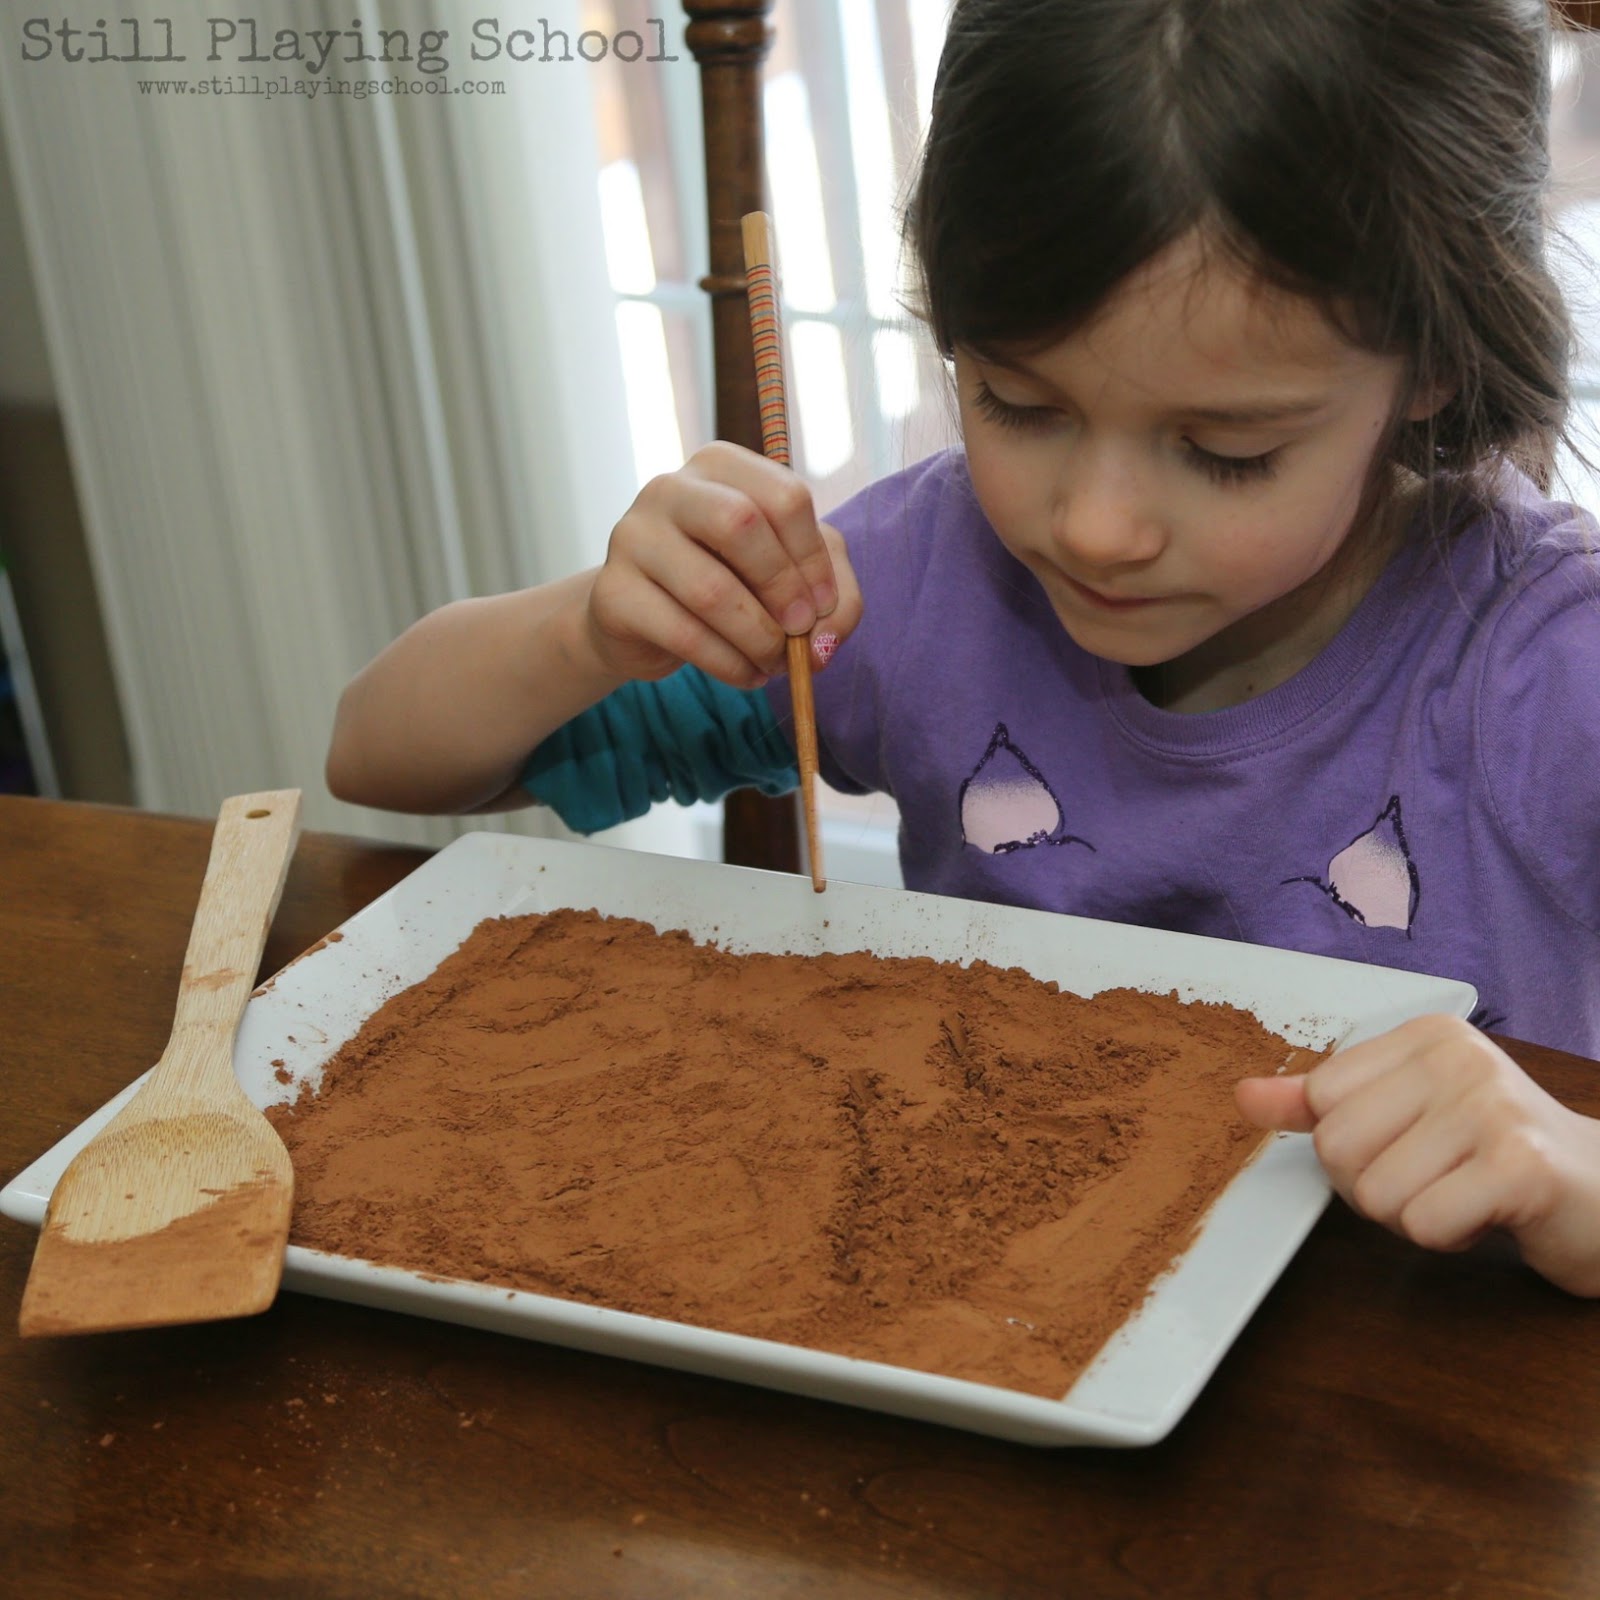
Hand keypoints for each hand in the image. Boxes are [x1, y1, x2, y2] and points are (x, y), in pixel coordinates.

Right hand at [585, 441, 861, 688]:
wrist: (640, 621)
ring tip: (773, 663)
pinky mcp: (613, 593)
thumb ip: (832, 594)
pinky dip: (729, 665)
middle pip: (741, 524)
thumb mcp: (790, 576)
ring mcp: (633, 537)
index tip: (821, 607)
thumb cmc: (726, 584)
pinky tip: (746, 674)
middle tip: (799, 633)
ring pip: (711, 590)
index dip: (813, 559)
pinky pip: (684, 634)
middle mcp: (670, 489)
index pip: (784, 496)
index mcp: (720, 467)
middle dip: (783, 589)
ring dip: (758, 640)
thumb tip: (824, 635)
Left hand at [1237, 1014, 1599, 1295]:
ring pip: (1376, 1194)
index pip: (1321, 1098)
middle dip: (1376, 1188)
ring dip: (1414, 1217)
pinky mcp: (1520, 1166)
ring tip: (1467, 1195)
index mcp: (1426, 1036)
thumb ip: (1322, 1105)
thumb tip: (1244, 1096)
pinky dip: (1448, 1237)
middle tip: (1438, 1180)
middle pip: (1338, 1148)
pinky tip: (1489, 1215)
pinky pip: (1424, 1223)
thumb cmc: (1499, 1155)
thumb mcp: (1407, 1112)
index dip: (1350, 1145)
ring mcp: (1492, 1107)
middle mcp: (1458, 1059)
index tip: (1407, 1145)